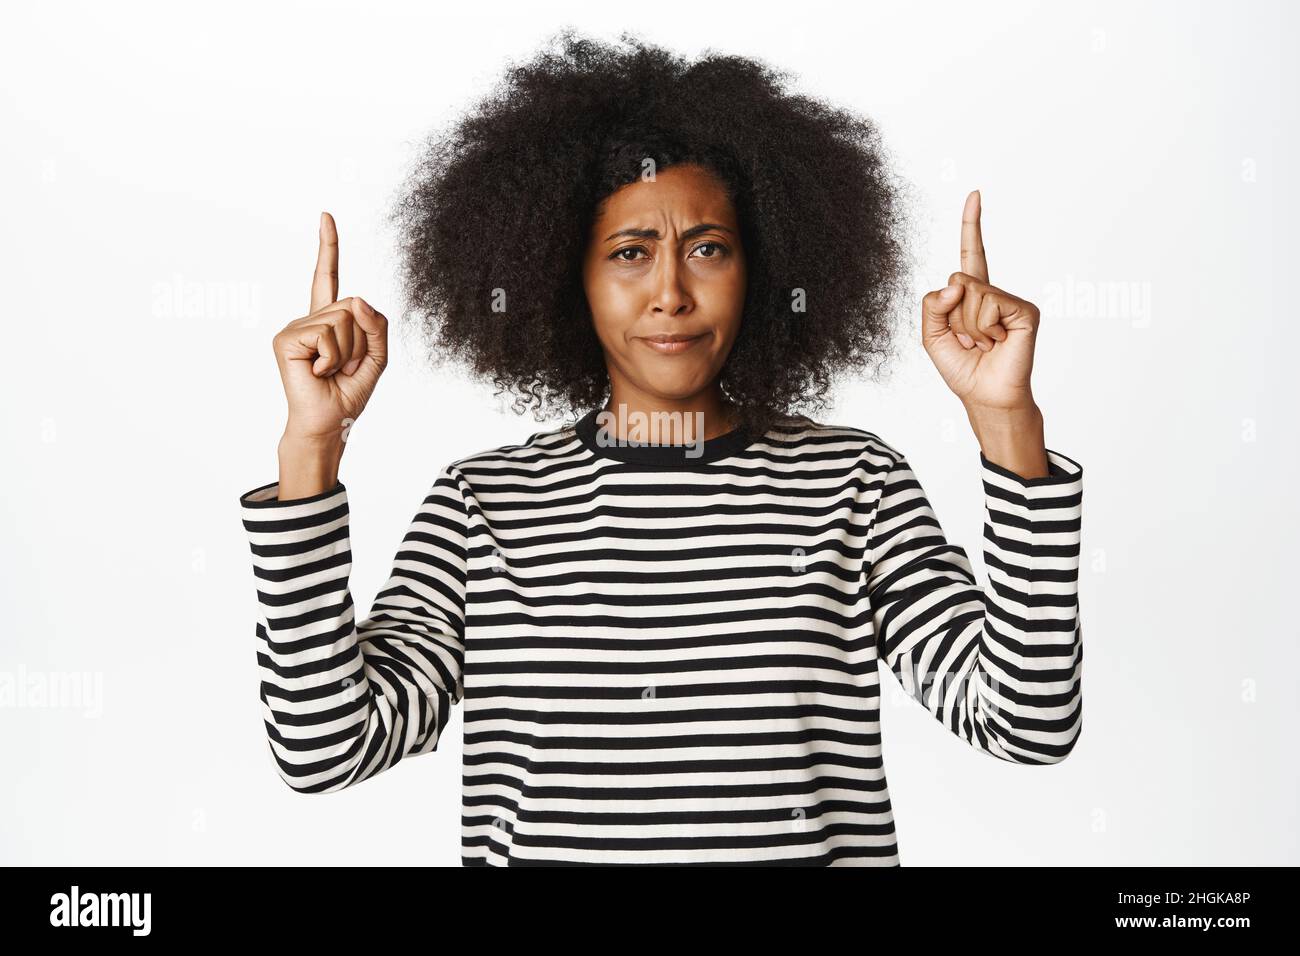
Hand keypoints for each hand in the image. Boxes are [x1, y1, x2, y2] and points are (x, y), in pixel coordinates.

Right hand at [271, 212, 388, 446]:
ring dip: (348, 352)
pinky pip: (326, 334)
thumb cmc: (348, 393)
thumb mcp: (377, 357)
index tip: (326, 216)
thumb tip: (357, 298)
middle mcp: (309, 319)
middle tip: (344, 367)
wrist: (330, 422)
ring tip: (332, 371)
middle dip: (361, 341)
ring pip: (342, 320)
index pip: (328, 277)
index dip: (328, 247)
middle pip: (352, 306)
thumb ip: (376, 324)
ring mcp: (295, 328)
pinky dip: (332, 358)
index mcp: (328, 320)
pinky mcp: (285, 339)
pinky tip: (319, 372)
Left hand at [920, 190, 1040, 412]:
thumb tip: (956, 282)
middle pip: (956, 281)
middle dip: (952, 316)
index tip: (975, 194)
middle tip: (969, 340)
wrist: (985, 396)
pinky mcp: (1025, 310)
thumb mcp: (931, 336)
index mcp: (972, 295)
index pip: (972, 253)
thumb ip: (932, 304)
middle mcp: (993, 293)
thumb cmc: (962, 368)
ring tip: (983, 343)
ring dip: (968, 326)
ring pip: (970, 294)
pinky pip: (989, 305)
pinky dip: (984, 328)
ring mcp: (1010, 300)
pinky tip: (997, 342)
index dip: (972, 224)